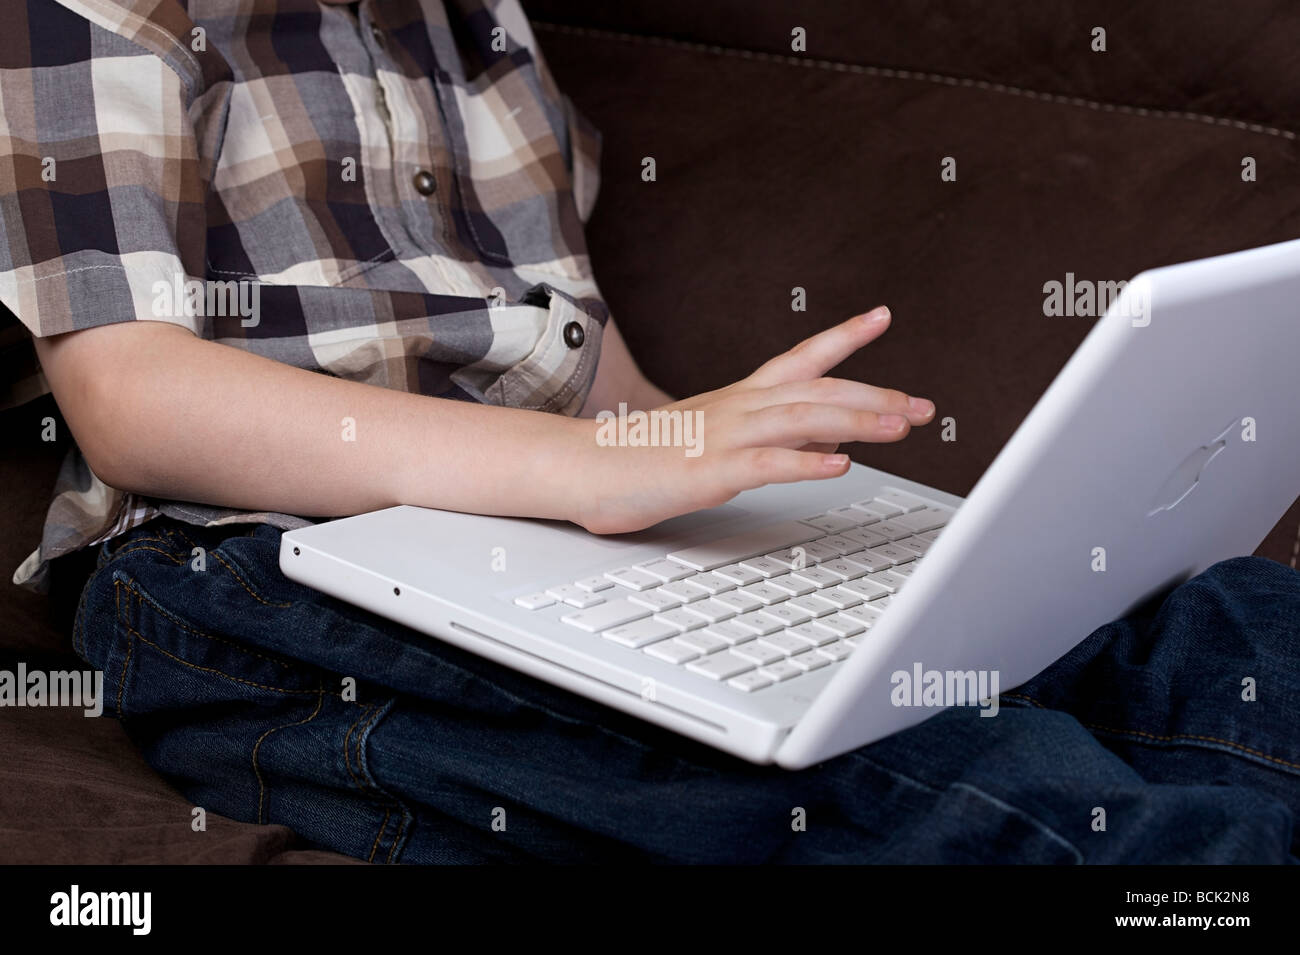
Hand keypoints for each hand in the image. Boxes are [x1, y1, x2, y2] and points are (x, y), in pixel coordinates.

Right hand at [569, 306, 933, 532]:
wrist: (583, 468)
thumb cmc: (644, 458)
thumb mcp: (717, 442)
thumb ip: (770, 439)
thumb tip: (824, 445)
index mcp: (740, 398)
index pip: (802, 357)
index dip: (845, 335)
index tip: (883, 315)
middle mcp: (738, 407)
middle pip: (819, 388)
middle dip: (876, 394)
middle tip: (923, 405)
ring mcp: (725, 436)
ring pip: (803, 418)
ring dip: (857, 420)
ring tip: (900, 426)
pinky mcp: (709, 471)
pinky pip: (766, 463)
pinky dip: (806, 464)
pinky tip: (839, 467)